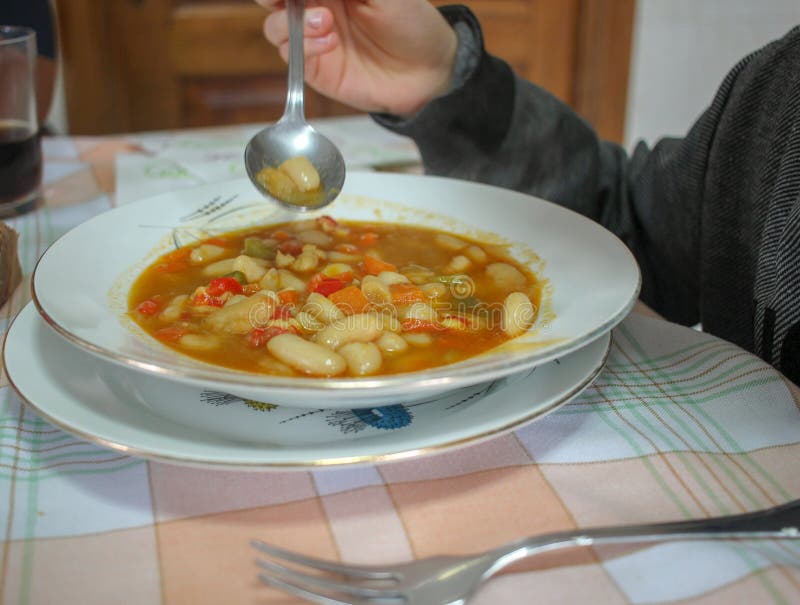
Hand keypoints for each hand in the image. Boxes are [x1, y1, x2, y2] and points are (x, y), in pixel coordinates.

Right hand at [255, 0, 457, 115]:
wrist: (427, 71)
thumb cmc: (412, 22)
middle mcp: (316, 6)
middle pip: (271, 0)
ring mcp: (312, 37)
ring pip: (274, 25)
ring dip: (292, 21)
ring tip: (326, 22)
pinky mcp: (314, 67)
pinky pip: (290, 55)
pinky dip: (303, 46)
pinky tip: (330, 42)